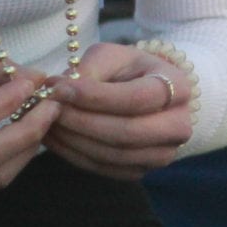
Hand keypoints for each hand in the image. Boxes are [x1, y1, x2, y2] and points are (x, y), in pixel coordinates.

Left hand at [43, 41, 193, 177]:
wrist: (147, 94)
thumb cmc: (128, 71)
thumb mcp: (113, 56)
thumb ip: (90, 69)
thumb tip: (60, 90)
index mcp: (178, 88)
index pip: (137, 98)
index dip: (95, 96)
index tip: (59, 89)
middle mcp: (179, 125)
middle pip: (128, 132)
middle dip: (82, 122)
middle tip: (50, 109)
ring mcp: (163, 152)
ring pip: (114, 154)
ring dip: (74, 140)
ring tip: (47, 122)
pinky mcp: (142, 170)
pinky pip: (104, 168)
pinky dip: (74, 155)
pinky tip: (56, 138)